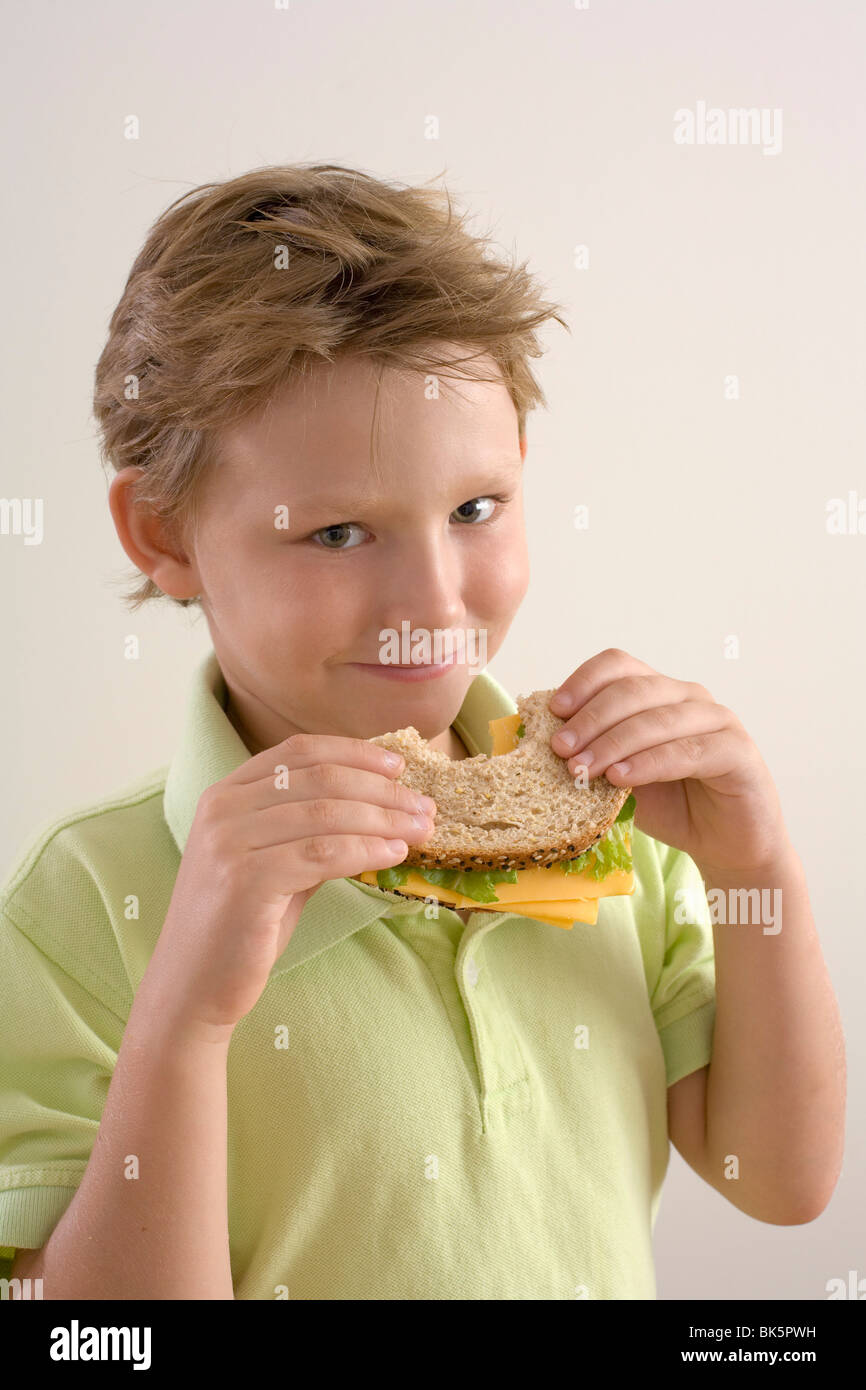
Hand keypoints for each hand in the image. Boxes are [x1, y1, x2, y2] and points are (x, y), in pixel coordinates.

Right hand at [146, 734, 436, 1036]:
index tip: (398, 766)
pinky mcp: (245, 882)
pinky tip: (394, 854)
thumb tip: (380, 806)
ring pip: (326, 814)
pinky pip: (323, 854)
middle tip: (424, 806)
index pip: (299, 752)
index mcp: (224, 794)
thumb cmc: (240, 926)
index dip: (354, 753)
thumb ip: (309, 829)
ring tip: (421, 830)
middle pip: (320, 779)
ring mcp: (229, 843)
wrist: (192, 986)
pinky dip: (366, 850)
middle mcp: (222, 809)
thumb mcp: (273, 862)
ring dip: (384, 819)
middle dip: (382, 790)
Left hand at [547, 648, 791, 878]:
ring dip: (613, 743)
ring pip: (657, 719)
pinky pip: (687, 751)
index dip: (583, 682)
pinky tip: (620, 779)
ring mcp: (718, 720)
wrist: (726, 844)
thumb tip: (547, 741)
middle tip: (561, 749)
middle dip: (591, 719)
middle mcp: (689, 697)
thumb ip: (596, 753)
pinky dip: (648, 763)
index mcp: (659, 692)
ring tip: (581, 769)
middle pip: (633, 689)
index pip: (618, 665)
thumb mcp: (623, 776)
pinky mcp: (738, 751)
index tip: (554, 710)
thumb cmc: (673, 806)